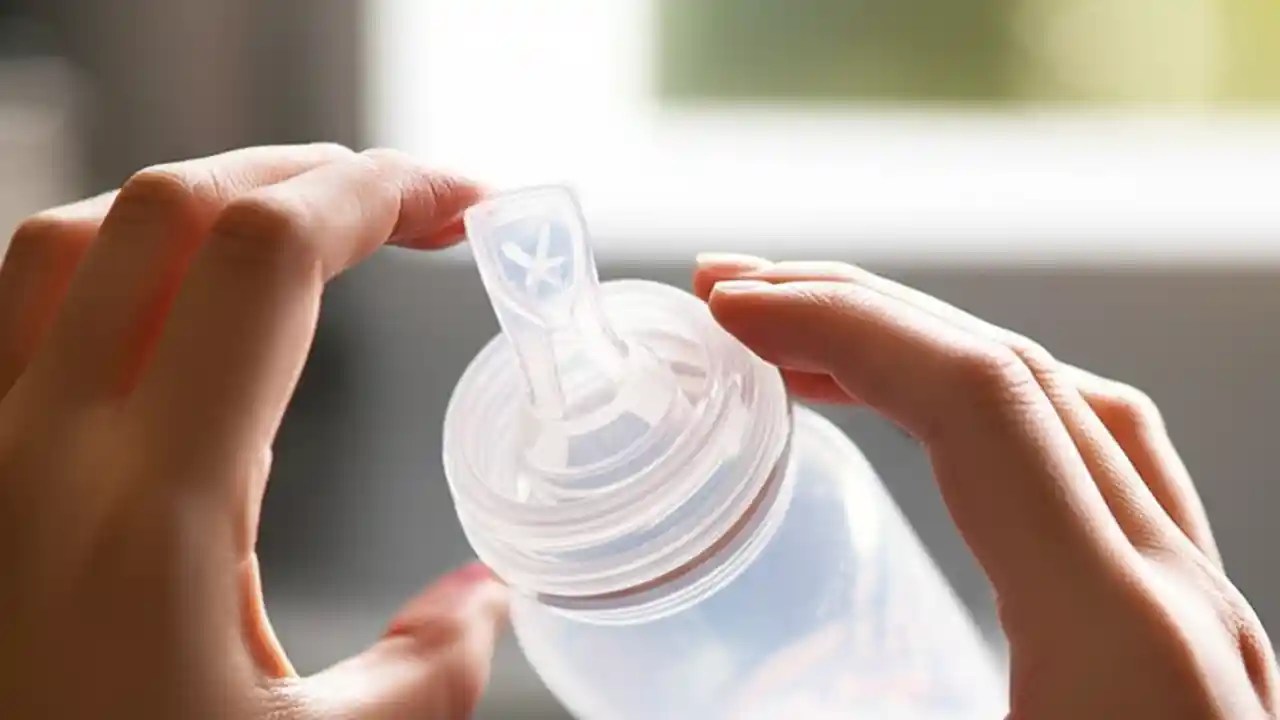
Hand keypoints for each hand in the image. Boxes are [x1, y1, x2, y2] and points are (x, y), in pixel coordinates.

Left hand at [0, 145, 506, 719]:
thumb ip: (426, 678)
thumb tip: (486, 602)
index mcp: (155, 507)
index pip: (269, 258)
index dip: (379, 193)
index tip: (460, 204)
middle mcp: (40, 448)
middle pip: (170, 206)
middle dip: (306, 175)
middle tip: (400, 210)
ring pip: (68, 234)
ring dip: (202, 204)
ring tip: (295, 233)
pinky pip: (9, 304)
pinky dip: (108, 262)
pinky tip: (165, 308)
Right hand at [695, 254, 1277, 719]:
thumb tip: (643, 703)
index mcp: (1120, 636)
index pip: (978, 400)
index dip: (841, 323)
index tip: (728, 309)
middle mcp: (1180, 602)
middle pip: (1022, 379)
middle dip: (865, 313)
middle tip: (738, 299)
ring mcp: (1197, 622)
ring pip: (1071, 413)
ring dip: (930, 354)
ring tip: (812, 350)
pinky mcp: (1183, 654)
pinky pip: (1098, 476)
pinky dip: (995, 420)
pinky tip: (930, 440)